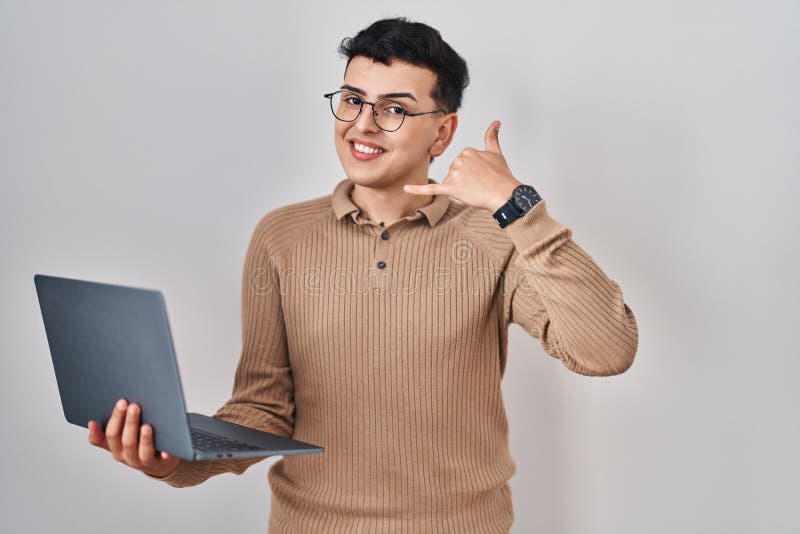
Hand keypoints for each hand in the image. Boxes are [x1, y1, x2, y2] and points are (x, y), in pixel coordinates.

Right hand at [88, 398, 180, 477]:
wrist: (159, 463)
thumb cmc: (138, 445)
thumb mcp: (121, 440)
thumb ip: (109, 430)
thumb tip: (94, 418)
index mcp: (117, 448)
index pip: (110, 435)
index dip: (111, 422)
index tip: (117, 404)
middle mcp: (128, 457)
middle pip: (127, 441)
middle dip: (130, 423)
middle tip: (133, 406)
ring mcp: (145, 461)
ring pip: (143, 452)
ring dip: (144, 439)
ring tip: (146, 426)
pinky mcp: (162, 462)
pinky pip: (163, 459)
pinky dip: (164, 454)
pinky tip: (165, 450)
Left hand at [404, 120, 521, 211]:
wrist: (504, 194)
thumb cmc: (501, 176)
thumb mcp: (496, 152)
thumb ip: (491, 136)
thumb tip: (496, 122)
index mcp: (466, 151)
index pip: (461, 163)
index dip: (471, 171)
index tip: (482, 175)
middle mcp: (458, 160)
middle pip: (454, 172)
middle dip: (464, 180)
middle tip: (480, 183)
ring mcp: (454, 174)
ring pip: (450, 182)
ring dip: (460, 188)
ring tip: (475, 189)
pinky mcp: (451, 188)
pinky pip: (431, 188)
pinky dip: (418, 189)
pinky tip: (406, 189)